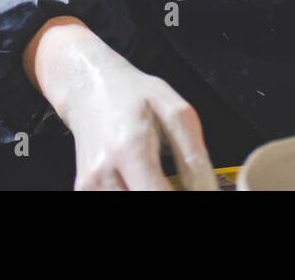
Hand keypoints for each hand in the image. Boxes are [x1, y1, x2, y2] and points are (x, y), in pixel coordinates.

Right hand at [24, 17, 217, 190]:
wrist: (88, 86)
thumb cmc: (131, 93)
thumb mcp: (174, 111)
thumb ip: (194, 156)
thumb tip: (209, 190)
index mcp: (130, 149)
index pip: (161, 196)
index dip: (188, 198)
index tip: (196, 190)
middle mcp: (103, 173)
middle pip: (143, 206)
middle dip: (170, 196)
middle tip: (180, 183)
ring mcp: (89, 185)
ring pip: (129, 208)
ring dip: (153, 196)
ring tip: (162, 180)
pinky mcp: (85, 190)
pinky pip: (116, 200)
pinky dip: (135, 194)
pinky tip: (143, 181)